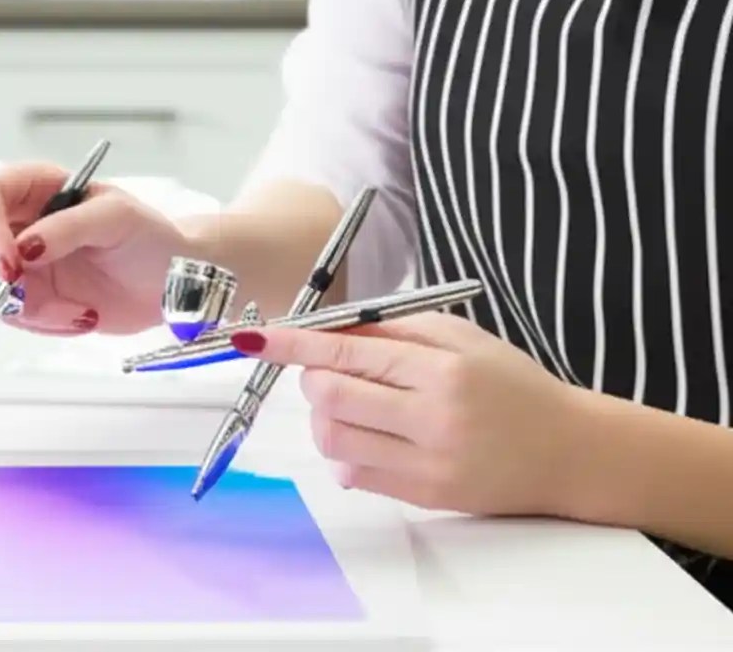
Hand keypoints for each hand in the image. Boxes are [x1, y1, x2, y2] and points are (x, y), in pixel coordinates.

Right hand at [0, 163, 187, 334]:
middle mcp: (18, 223)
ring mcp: (20, 264)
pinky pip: (14, 318)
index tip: (10, 262)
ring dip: (32, 310)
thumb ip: (68, 227)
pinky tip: (81, 316)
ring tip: (80, 311)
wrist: (170, 283)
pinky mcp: (30, 299)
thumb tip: (24, 247)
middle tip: (32, 296)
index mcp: (35, 187)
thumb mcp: (116, 219)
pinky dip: (44, 324)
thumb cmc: (149, 237)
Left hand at [231, 312, 588, 515]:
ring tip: (358, 406)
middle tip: (330, 372)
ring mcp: (427, 463)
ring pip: (332, 438)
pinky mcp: (424, 495)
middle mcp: (433, 418)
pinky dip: (346, 451)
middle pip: (328, 397)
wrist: (568, 450)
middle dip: (313, 379)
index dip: (293, 344)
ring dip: (325, 417)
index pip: (346, 352)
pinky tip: (374, 436)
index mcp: (443, 370)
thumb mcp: (459, 338)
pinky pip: (353, 473)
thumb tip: (324, 331)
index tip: (257, 338)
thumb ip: (390, 332)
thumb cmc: (511, 386)